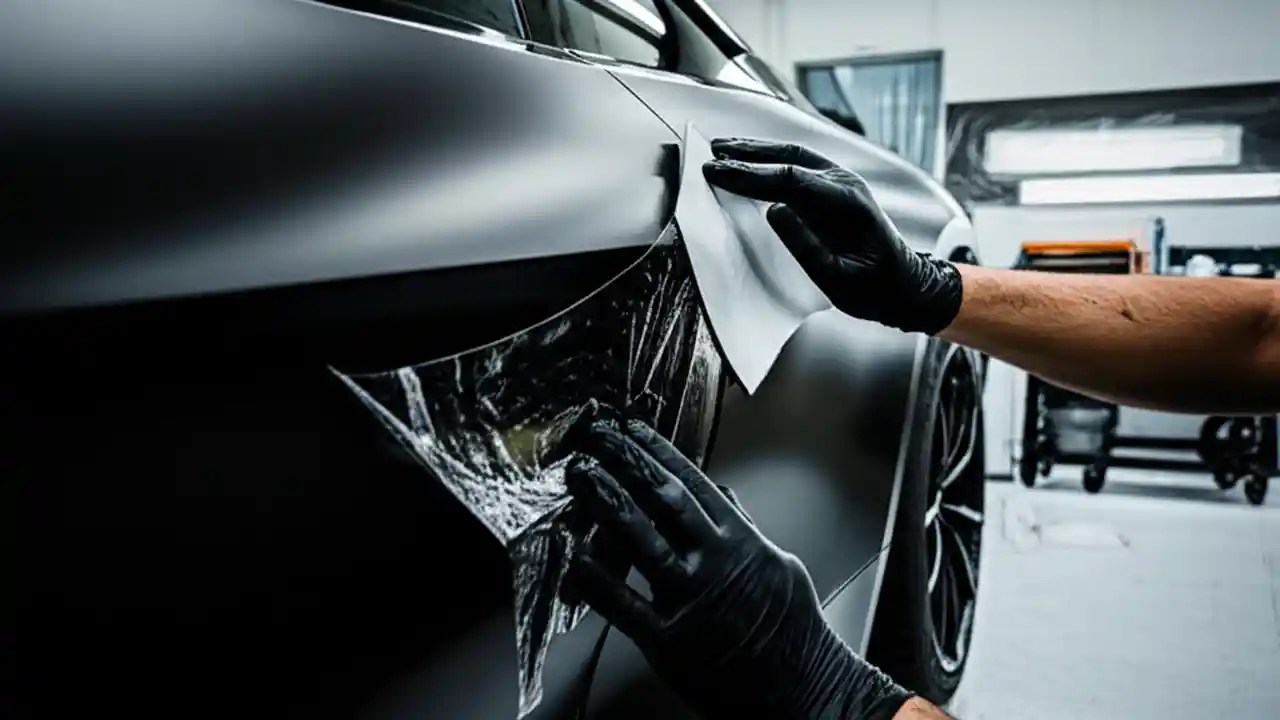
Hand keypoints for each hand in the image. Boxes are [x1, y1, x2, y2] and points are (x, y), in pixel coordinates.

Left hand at [562, 411, 911, 719]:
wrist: (802, 690)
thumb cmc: (792, 632)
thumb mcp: (779, 565)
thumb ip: (745, 527)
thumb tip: (722, 493)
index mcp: (741, 540)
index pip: (693, 481)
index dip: (656, 450)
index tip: (629, 429)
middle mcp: (715, 562)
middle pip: (663, 498)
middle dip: (625, 462)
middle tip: (595, 437)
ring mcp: (691, 599)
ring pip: (640, 539)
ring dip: (604, 502)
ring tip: (579, 476)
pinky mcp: (670, 641)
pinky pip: (623, 604)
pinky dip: (595, 579)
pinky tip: (571, 555)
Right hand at [702, 138, 962, 335]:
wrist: (906, 287)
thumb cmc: (874, 290)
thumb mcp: (839, 280)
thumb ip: (806, 246)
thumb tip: (773, 212)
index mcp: (847, 205)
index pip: (789, 180)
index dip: (749, 175)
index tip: (715, 172)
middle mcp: (846, 185)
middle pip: (790, 158)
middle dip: (748, 154)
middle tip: (711, 153)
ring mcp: (842, 183)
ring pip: (794, 156)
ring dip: (758, 150)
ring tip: (723, 148)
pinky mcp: (835, 189)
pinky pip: (800, 166)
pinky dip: (771, 158)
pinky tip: (750, 159)